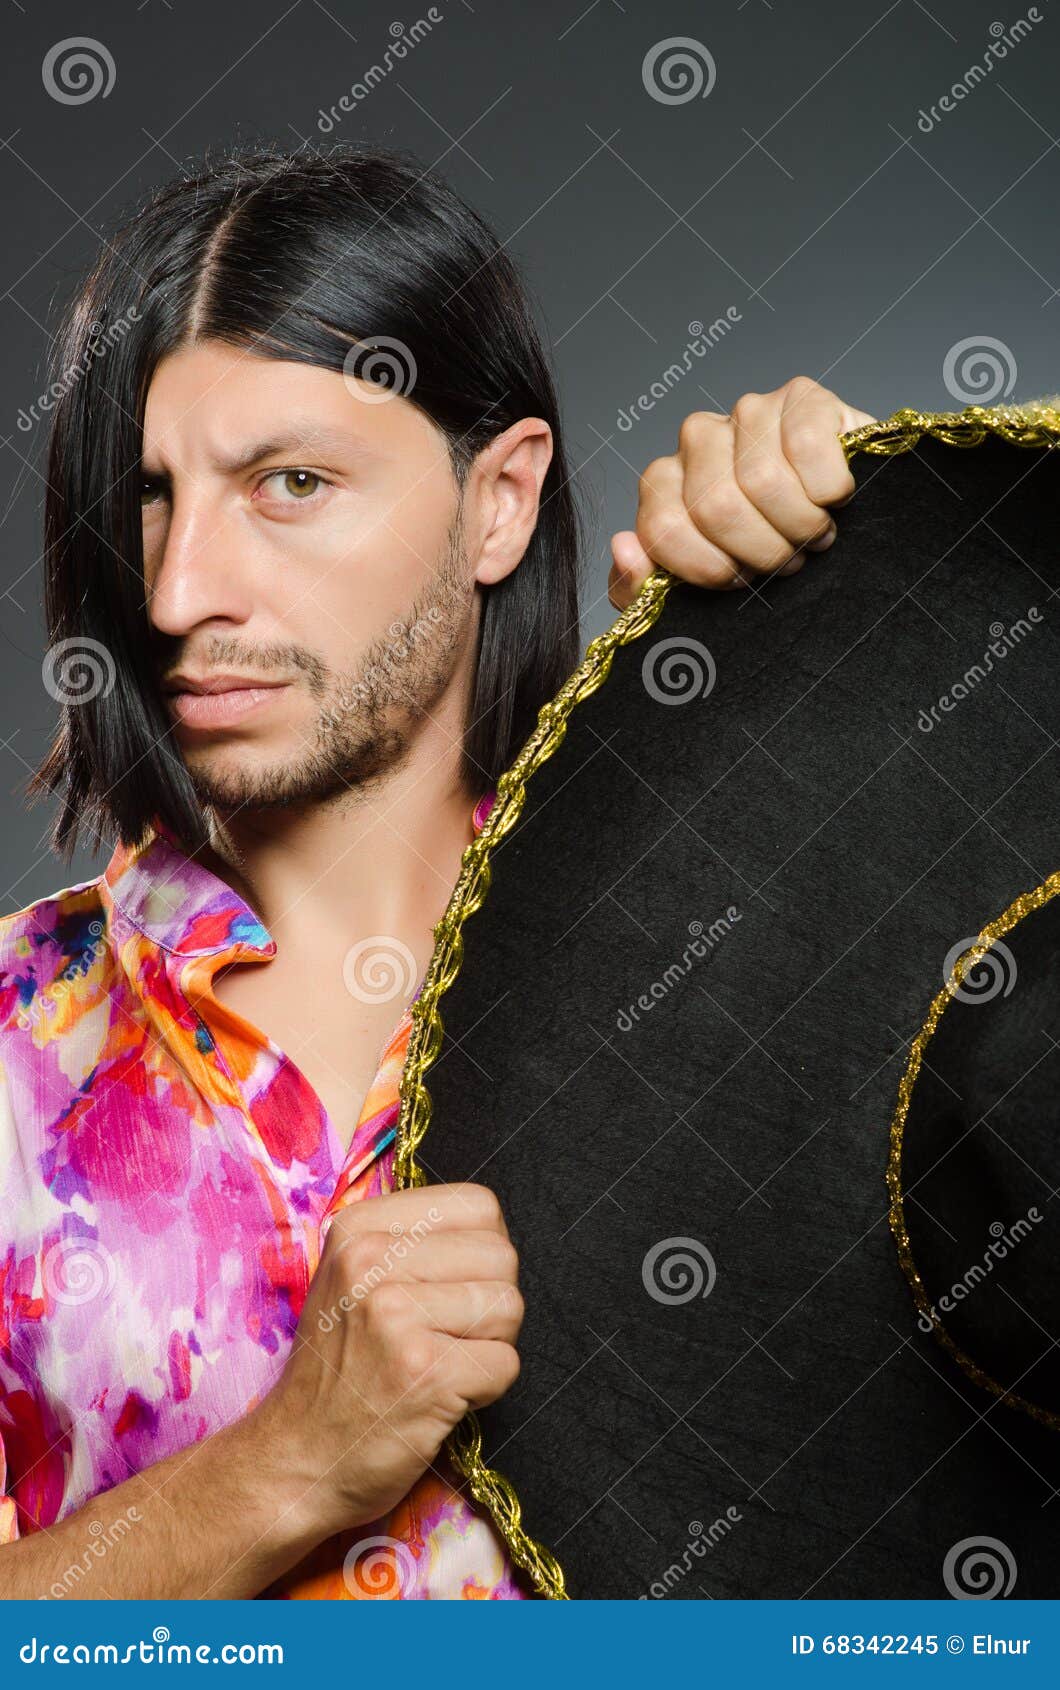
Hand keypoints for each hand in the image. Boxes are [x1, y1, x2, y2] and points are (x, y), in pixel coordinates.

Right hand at [254, 1182, 521, 1536]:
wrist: (294, 1463)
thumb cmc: (338, 1373)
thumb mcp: (352, 1282)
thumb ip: (412, 1244)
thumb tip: (493, 1230)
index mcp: (357, 1228)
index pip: (477, 1206)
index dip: (483, 1252)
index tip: (450, 1290)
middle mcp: (370, 1261)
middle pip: (501, 1255)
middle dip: (490, 1303)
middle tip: (444, 1339)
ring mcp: (394, 1316)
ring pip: (509, 1307)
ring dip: (489, 1347)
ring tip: (439, 1366)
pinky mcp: (423, 1373)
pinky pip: (506, 1364)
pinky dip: (486, 1390)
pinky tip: (438, 1397)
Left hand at [609, 376, 876, 607]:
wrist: (851, 520)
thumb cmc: (768, 557)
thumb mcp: (700, 593)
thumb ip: (643, 588)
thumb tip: (624, 546)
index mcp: (665, 483)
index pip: (662, 527)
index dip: (709, 568)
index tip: (741, 580)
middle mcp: (699, 439)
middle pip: (715, 507)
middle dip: (761, 552)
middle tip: (788, 561)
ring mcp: (749, 412)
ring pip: (762, 479)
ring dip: (801, 525)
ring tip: (815, 535)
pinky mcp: (802, 397)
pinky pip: (807, 446)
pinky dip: (828, 488)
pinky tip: (834, 498)